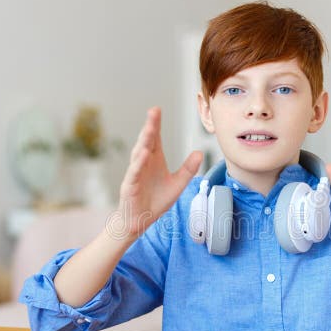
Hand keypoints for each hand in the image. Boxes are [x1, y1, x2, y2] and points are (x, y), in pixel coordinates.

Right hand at [114, 107, 202, 238]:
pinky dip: (139, 163)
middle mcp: (143, 163)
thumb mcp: (177, 184)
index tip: (157, 109)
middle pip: (147, 141)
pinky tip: (144, 153)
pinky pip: (135, 172)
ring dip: (144, 140)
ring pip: (139, 153)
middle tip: (154, 111)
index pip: (155, 139)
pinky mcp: (130, 185)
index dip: (156, 124)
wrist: (140, 220)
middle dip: (150, 126)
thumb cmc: (155, 201)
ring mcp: (135, 173)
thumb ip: (188, 169)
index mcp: (153, 160)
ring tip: (150, 128)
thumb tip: (200, 153)